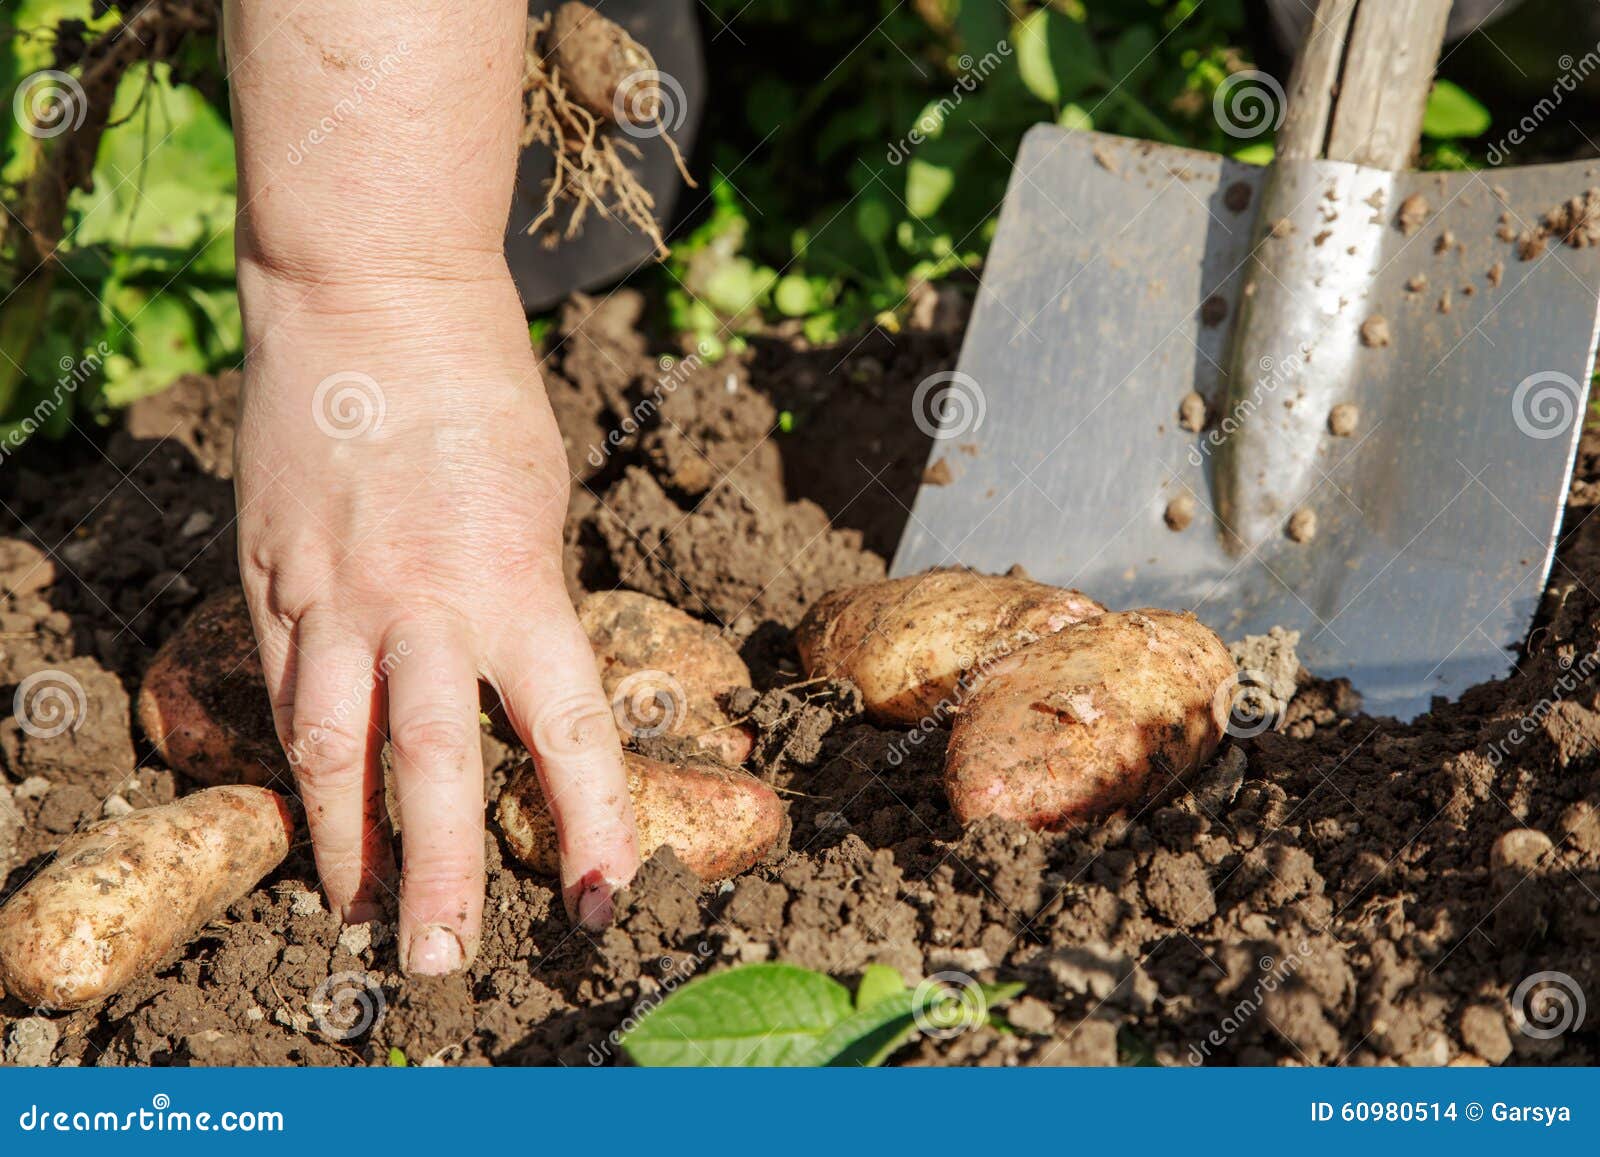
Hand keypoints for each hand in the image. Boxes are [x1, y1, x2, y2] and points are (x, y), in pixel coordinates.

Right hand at [233, 266, 639, 973]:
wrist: (368, 293)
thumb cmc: (478, 388)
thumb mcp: (538, 500)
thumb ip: (524, 598)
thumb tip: (519, 675)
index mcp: (514, 585)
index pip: (565, 734)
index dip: (592, 826)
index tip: (607, 899)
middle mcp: (419, 607)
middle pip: (426, 770)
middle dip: (438, 876)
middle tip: (443, 962)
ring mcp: (331, 596)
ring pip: (330, 749)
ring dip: (342, 844)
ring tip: (353, 914)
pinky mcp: (268, 577)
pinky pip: (285, 690)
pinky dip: (299, 758)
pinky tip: (308, 805)